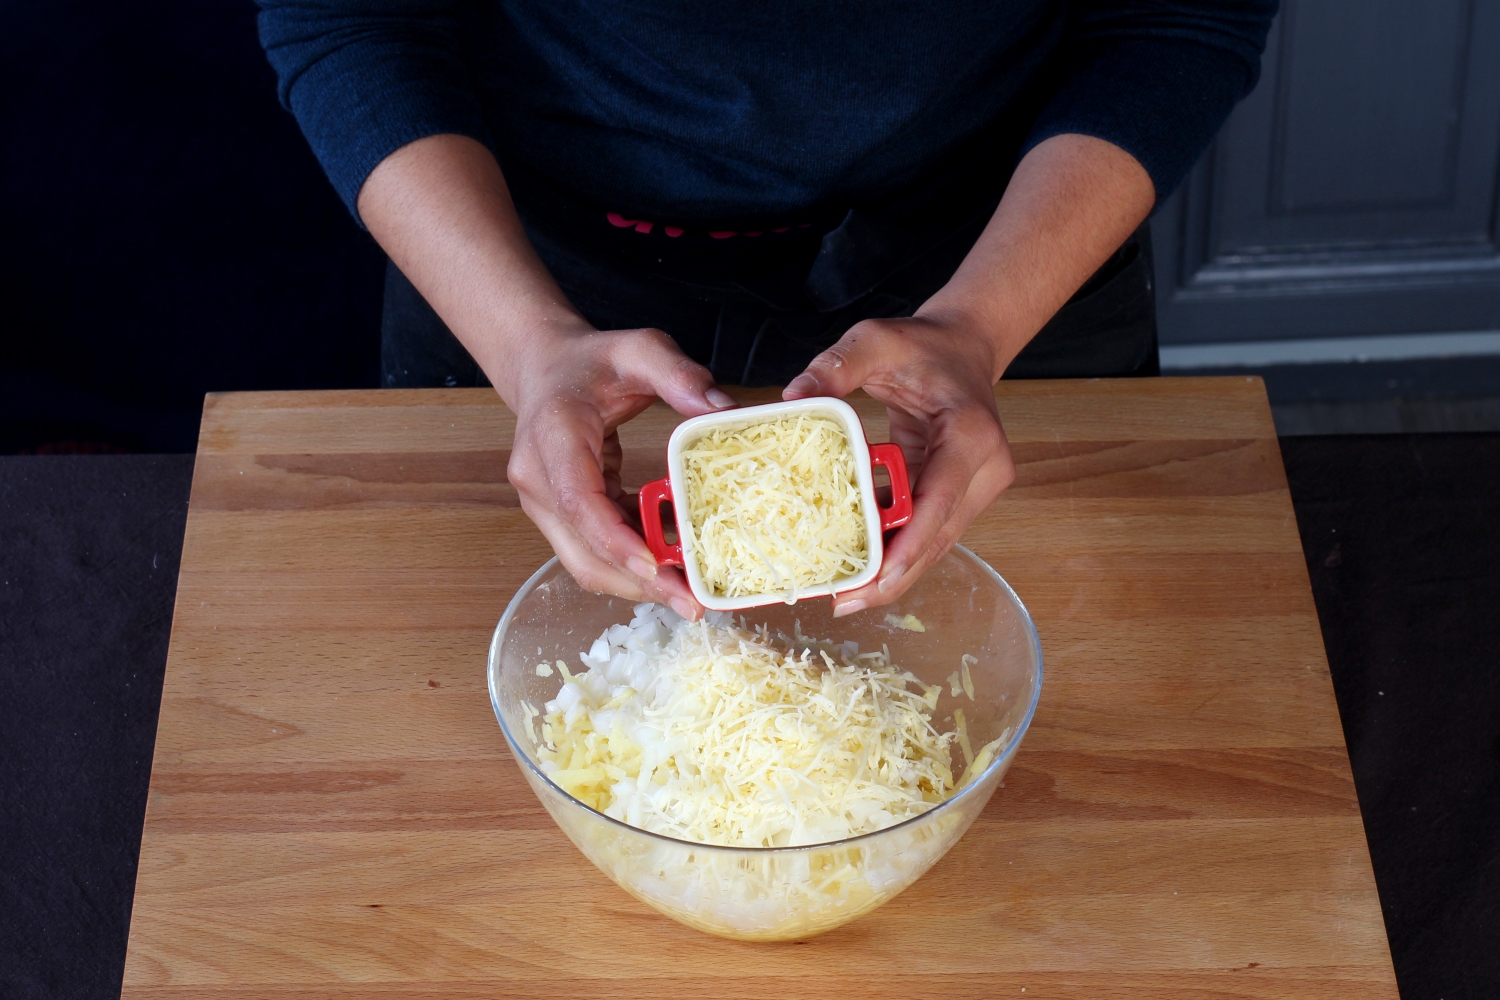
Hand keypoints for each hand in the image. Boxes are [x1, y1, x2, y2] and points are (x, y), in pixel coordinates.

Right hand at [504, 324, 736, 619]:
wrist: (545, 369)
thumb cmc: (592, 361)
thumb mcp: (640, 349)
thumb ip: (680, 374)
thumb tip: (724, 412)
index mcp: (553, 436)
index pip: (581, 503)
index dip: (618, 542)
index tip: (658, 568)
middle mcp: (538, 480)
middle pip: (583, 551)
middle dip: (638, 582)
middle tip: (691, 602)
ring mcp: (544, 504)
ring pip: (586, 563)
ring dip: (638, 583)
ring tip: (690, 594)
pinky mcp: (560, 517)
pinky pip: (595, 552)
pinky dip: (634, 564)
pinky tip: (674, 568)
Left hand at [783, 310, 1015, 613]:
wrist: (961, 348)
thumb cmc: (924, 346)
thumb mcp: (876, 340)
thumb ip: (838, 364)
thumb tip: (795, 397)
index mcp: (971, 434)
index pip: (940, 500)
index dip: (909, 544)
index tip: (878, 578)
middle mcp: (984, 469)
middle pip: (939, 537)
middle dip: (894, 576)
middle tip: (844, 603)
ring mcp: (977, 488)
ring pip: (935, 544)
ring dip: (894, 573)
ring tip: (846, 598)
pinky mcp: (960, 497)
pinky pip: (926, 532)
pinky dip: (895, 552)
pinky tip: (860, 571)